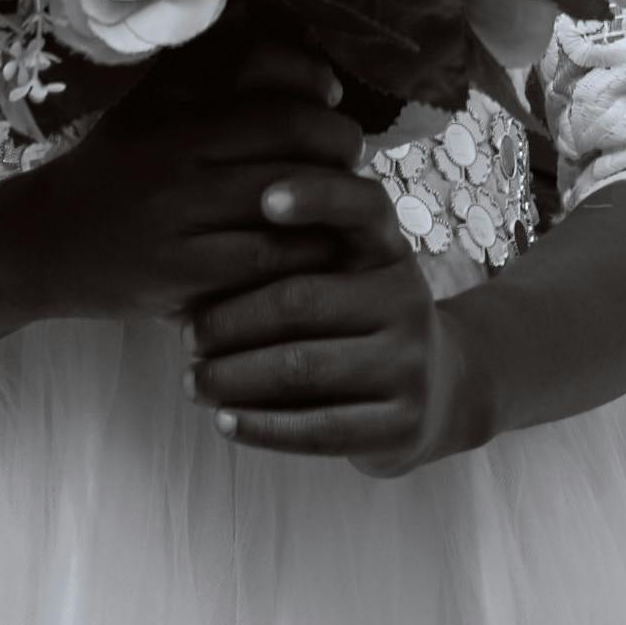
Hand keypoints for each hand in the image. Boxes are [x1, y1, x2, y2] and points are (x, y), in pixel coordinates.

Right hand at [10, 34, 362, 326]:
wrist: (40, 242)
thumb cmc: (111, 166)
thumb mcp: (146, 105)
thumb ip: (200, 66)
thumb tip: (258, 14)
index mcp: (175, 113)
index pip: (275, 91)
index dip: (320, 93)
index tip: (333, 103)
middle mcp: (178, 160)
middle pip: (293, 143)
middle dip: (340, 150)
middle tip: (350, 159)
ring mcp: (180, 221)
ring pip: (290, 204)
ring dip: (333, 205)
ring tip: (345, 204)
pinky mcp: (181, 278)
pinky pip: (267, 263)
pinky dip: (304, 255)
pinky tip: (315, 250)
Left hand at [184, 168, 487, 475]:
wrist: (437, 393)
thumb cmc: (360, 323)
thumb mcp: (350, 273)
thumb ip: (298, 253)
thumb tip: (204, 259)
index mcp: (388, 250)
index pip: (361, 207)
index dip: (316, 196)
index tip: (264, 199)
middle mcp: (407, 299)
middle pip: (301, 301)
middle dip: (229, 320)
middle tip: (187, 337)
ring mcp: (410, 364)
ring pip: (301, 368)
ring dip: (232, 377)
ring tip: (194, 382)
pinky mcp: (402, 424)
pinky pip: (318, 428)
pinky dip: (261, 426)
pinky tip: (224, 422)